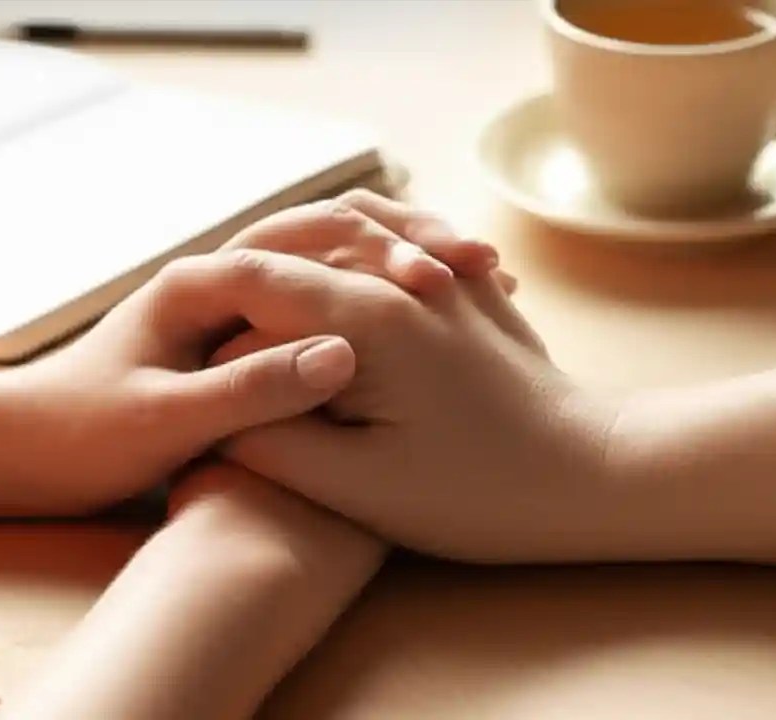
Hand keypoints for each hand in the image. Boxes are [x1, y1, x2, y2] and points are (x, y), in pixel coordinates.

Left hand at [0, 194, 499, 512]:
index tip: (443, 280)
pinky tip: (426, 321)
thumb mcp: (165, 420)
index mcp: (198, 280)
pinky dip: (375, 300)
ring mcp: (231, 302)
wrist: (24, 453)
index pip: (307, 243)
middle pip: (330, 235)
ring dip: (398, 264)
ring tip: (475, 283)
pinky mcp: (239, 333)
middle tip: (480, 266)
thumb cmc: (81, 437)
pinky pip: (322, 301)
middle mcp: (218, 276)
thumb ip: (249, 388)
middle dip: (404, 243)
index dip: (379, 257)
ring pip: (332, 263)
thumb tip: (339, 353)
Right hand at [212, 257, 616, 562]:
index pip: (256, 281)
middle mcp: (404, 277)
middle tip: (213, 328)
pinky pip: (404, 249)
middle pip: (302, 245)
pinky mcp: (474, 291)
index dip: (210, 312)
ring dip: (308, 256)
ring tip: (270, 300)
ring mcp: (446, 277)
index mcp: (365, 316)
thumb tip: (217, 411)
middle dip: (251, 281)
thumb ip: (272, 441)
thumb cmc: (476, 496)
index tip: (182, 351)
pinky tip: (350, 287)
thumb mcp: (357, 486)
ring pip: (356, 233)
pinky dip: (365, 257)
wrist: (593, 479)